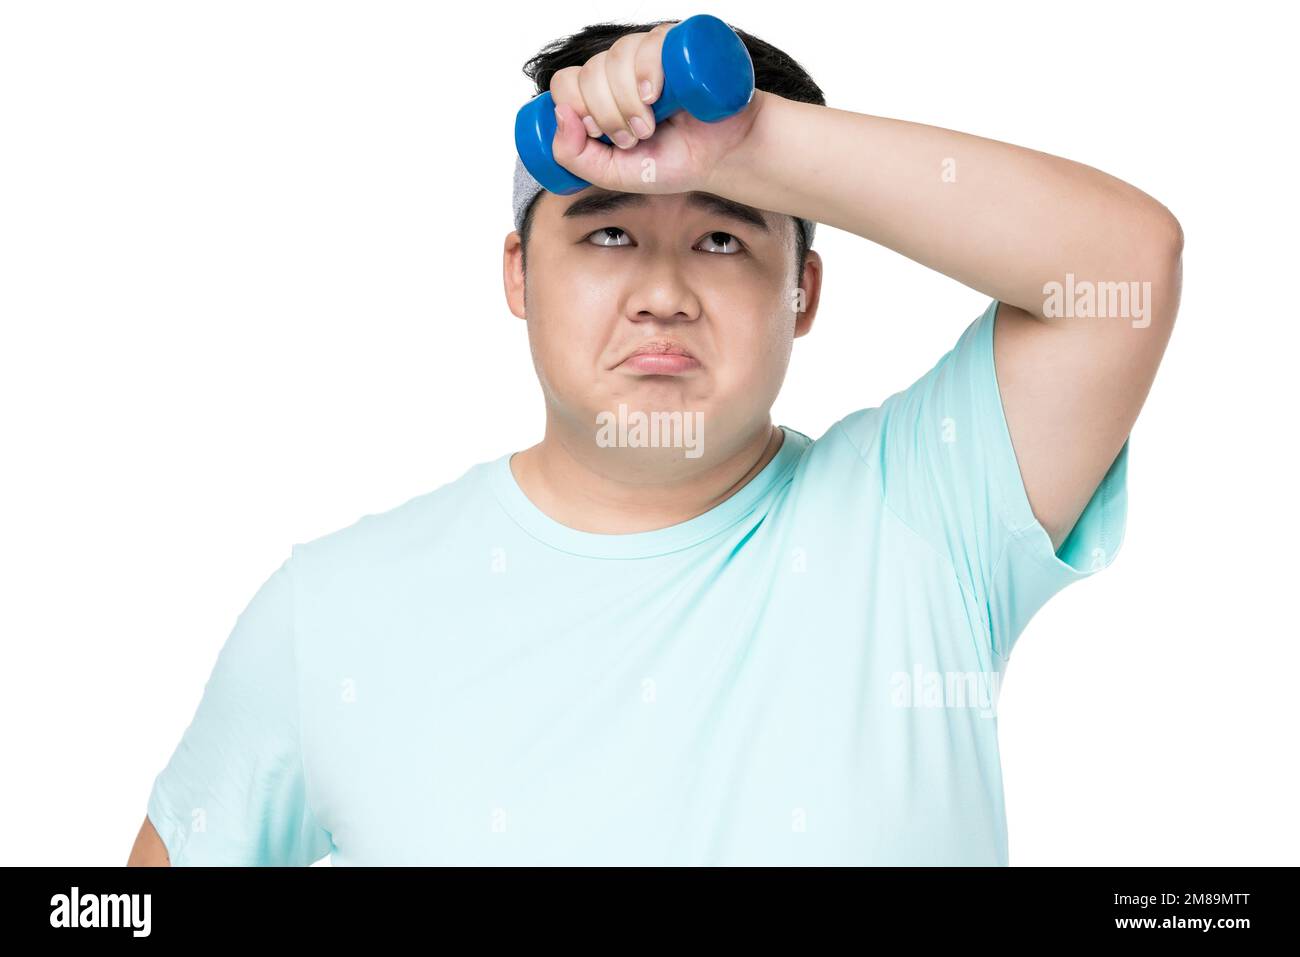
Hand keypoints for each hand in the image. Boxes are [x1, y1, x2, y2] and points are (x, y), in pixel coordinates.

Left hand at [548, 22, 764, 195]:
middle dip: (605, 113)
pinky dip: (645, 69)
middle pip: (589, 72)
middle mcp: (620, 71)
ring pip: (615, 58)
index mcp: (600, 96)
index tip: (599, 136)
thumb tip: (559, 115)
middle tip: (633, 138)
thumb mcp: (615, 174)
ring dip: (626, 99)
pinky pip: (648, 42)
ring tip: (650, 126)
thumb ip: (576, 159)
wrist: (723, 157)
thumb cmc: (674, 163)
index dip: (574, 107)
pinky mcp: (675, 44)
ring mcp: (647, 55)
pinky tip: (654, 94)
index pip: (566, 82)